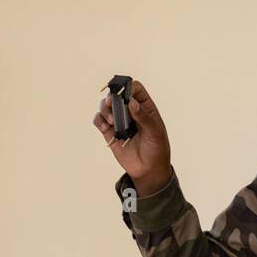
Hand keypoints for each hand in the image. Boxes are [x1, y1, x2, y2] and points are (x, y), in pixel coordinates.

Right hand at [93, 78, 172, 195]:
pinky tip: (105, 127)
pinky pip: (99, 120)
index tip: (124, 94)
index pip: (135, 88)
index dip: (128, 87)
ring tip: (112, 122)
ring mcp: (119, 120)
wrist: (149, 170)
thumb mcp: (155, 132)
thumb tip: (131, 103)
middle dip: (113, 97)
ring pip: (106, 105)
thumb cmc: (157, 149)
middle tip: (111, 103)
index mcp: (145, 107)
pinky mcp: (110, 132)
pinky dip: (99, 120)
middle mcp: (130, 111)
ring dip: (105, 109)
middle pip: (117, 94)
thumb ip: (144, 117)